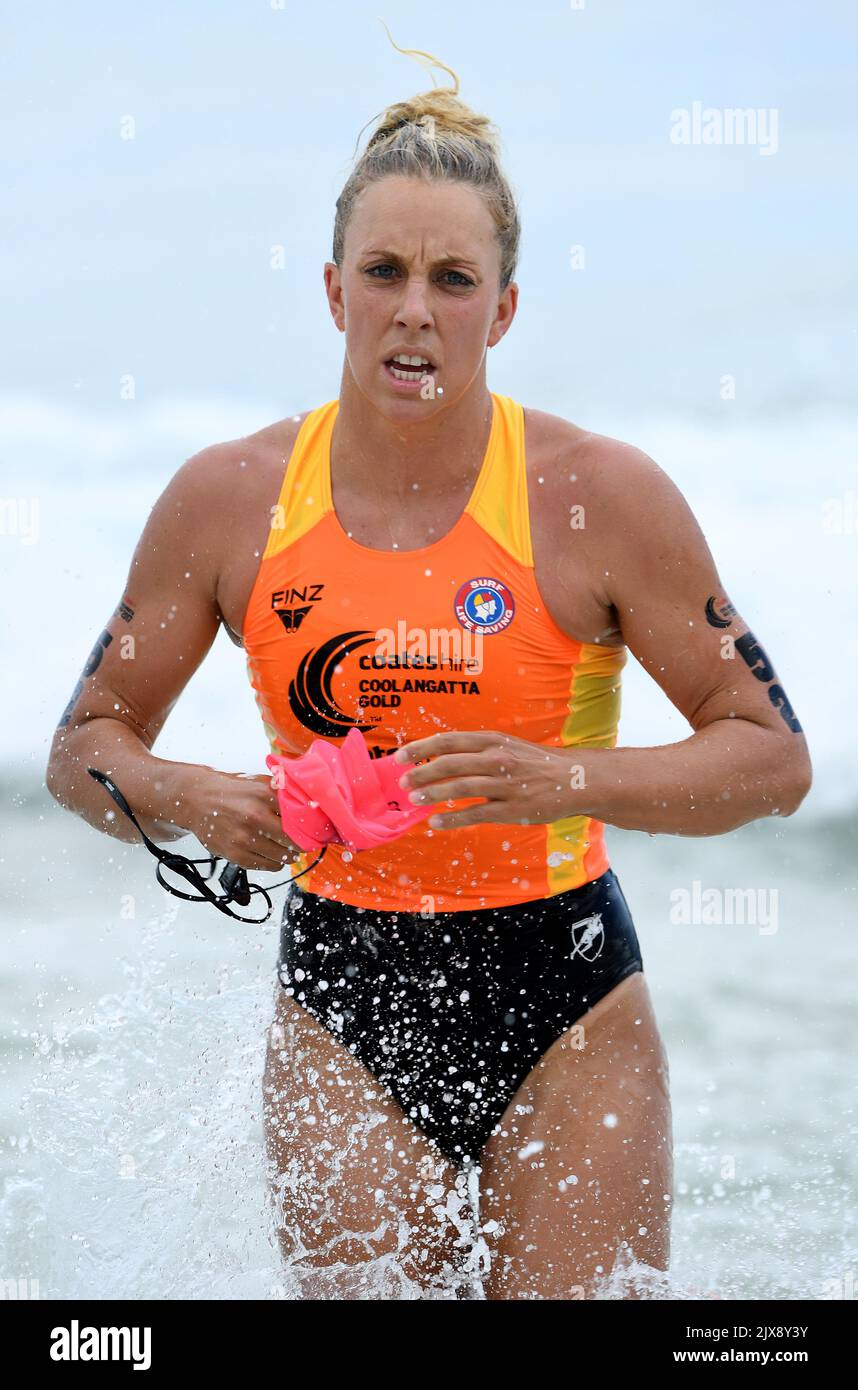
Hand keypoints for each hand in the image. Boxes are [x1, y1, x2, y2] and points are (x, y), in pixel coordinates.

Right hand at [177, 767, 302, 870]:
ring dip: (290, 856)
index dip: (310, 827)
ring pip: (282, 856)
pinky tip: (274, 856)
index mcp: (264, 795)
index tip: (316, 831)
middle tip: (305, 844)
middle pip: (293, 839)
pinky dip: (274, 863)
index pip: (299, 816)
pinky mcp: (235, 854)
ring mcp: (244, 837)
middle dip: (302, 844)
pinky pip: (267, 865)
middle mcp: (255, 816)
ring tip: (290, 851)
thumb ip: (282, 790)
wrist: (196, 800)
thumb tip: (310, 802)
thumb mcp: (258, 782)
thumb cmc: (230, 792)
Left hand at [393, 730, 587, 830]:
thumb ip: (476, 749)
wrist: (575, 779)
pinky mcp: (512, 809)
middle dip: (421, 773)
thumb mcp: (506, 744)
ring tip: (414, 800)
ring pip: (460, 788)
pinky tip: (436, 823)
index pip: (448, 741)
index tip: (400, 758)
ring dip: (433, 794)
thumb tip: (438, 757)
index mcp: (493, 740)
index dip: (421, 748)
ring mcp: (505, 785)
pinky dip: (453, 819)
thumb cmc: (534, 762)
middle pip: (450, 764)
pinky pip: (476, 814)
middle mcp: (497, 759)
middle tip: (402, 784)